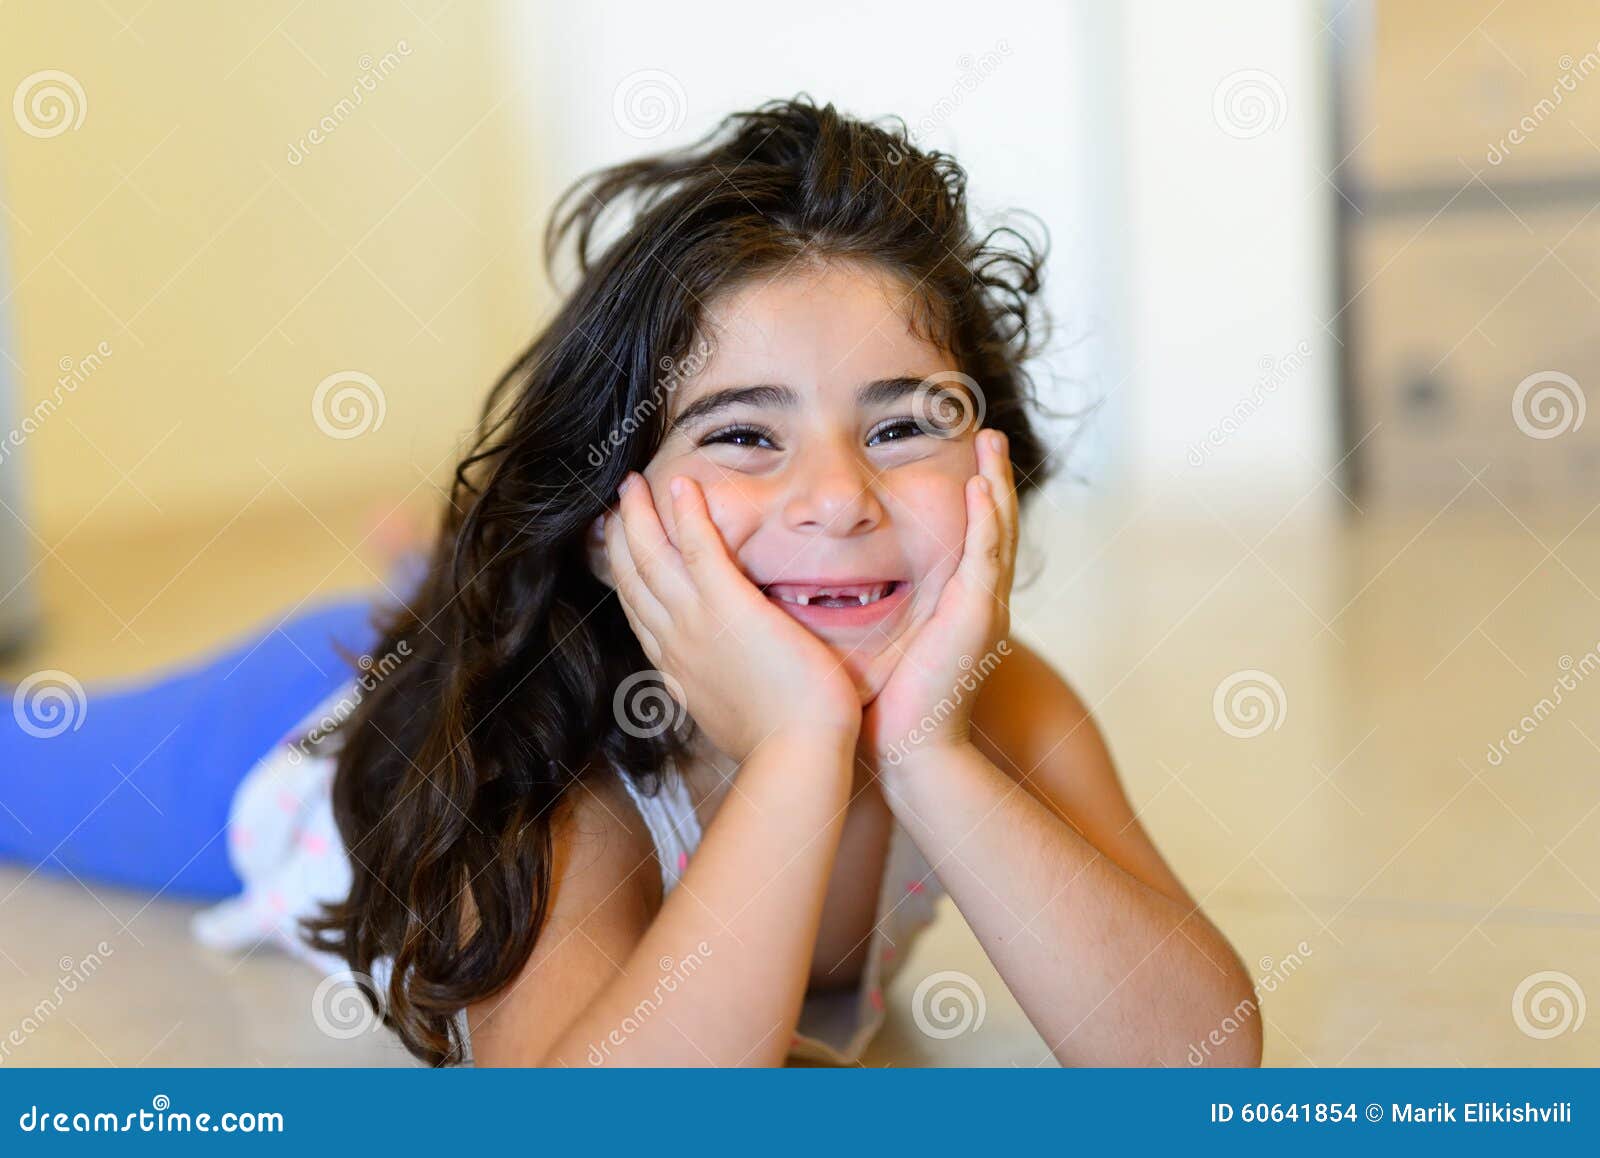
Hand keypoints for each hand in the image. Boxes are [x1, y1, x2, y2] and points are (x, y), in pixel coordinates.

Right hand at [604, 471, 861, 763]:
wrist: (797, 754)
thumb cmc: (783, 743)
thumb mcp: (734, 716)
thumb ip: (723, 691)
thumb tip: (725, 685)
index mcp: (678, 670)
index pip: (641, 614)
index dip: (626, 577)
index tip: (621, 550)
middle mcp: (676, 643)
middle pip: (633, 580)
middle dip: (621, 538)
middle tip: (618, 503)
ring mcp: (697, 624)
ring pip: (651, 558)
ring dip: (640, 516)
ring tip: (633, 484)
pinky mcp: (729, 607)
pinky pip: (697, 548)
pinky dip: (685, 514)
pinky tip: (680, 485)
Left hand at [859, 429, 1017, 772]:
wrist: (911, 754)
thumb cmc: (887, 707)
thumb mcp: (878, 644)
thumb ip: (864, 612)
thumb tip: (818, 588)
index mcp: (957, 606)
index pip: (968, 538)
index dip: (970, 498)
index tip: (962, 456)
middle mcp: (978, 602)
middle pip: (992, 525)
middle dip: (992, 477)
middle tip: (986, 432)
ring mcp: (983, 608)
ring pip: (998, 531)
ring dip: (996, 482)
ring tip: (992, 440)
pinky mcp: (977, 618)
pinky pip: (986, 558)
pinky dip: (987, 518)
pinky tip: (980, 485)